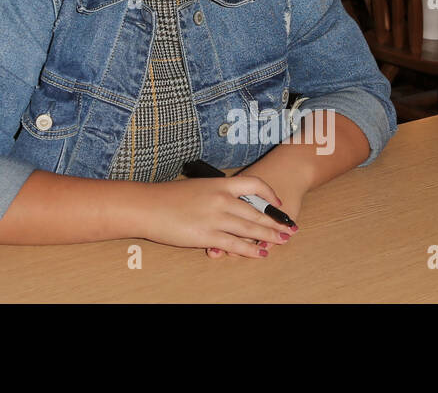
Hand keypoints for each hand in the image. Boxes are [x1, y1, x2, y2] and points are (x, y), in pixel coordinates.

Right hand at [146, 176, 293, 256]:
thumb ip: (213, 193)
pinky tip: (261, 253)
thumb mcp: (195, 187)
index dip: (270, 194)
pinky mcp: (208, 236)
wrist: (147, 206)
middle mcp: (222, 199)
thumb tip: (226, 200)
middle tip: (290, 229)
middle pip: (257, 211)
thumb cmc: (166, 196)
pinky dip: (251, 250)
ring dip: (269, 236)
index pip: (254, 184)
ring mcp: (216, 218)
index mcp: (219, 184)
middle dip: (276, 222)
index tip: (278, 203)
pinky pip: (236, 244)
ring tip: (282, 241)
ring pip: (251, 229)